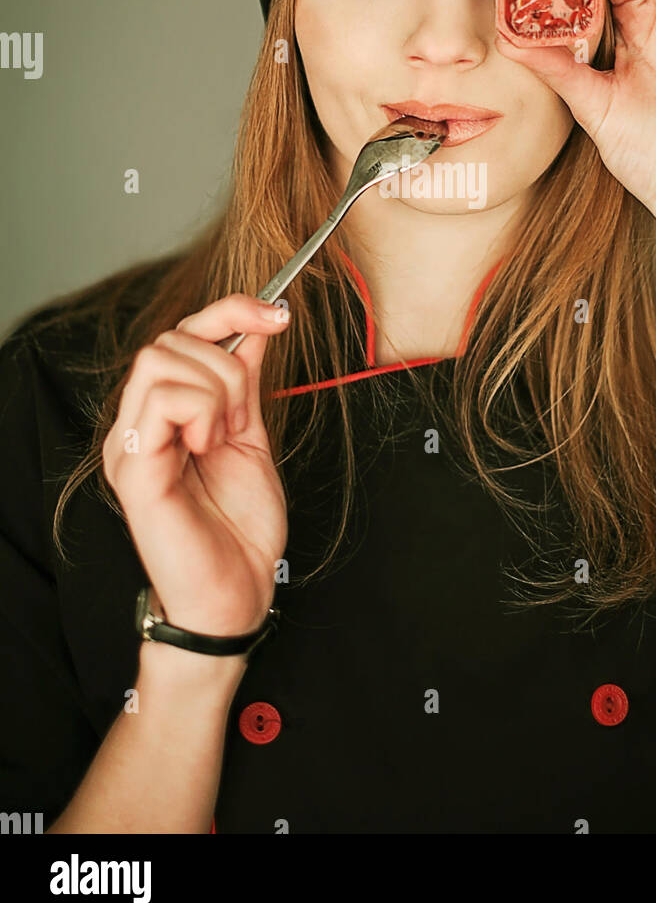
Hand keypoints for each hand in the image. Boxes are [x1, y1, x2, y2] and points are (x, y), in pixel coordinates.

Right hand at [103, 294, 290, 637]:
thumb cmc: (240, 528)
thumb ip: (244, 382)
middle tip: (241, 418)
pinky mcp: (133, 469)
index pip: (180, 333)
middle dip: (226, 363)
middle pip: (170, 339)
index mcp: (162, 415)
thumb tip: (256, 323)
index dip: (229, 310)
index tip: (279, 313)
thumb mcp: (251, 435)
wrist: (238, 592)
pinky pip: (163, 399)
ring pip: (161, 359)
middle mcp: (136, 424)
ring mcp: (129, 445)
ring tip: (223, 437)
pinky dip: (201, 411)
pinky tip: (208, 446)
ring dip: (215, 390)